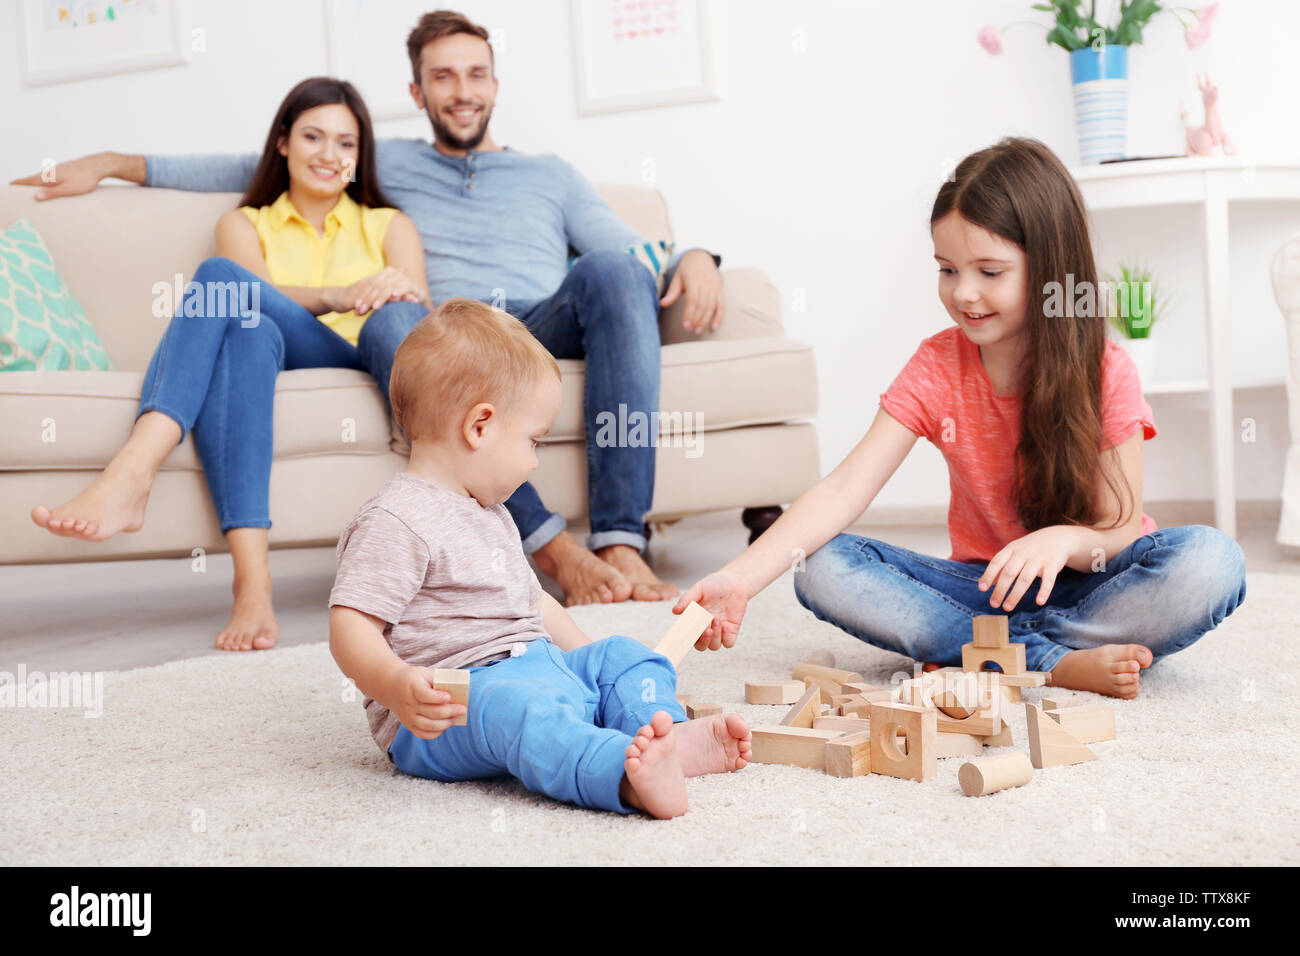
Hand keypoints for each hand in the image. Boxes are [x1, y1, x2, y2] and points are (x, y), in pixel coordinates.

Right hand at [9, 152, 125, 200]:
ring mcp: (59, 169)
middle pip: (34, 178)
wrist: (99, 165)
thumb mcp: (69, 189)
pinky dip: (45, 179)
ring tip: (29, 187)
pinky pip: (52, 175)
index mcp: (50, 176)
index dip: (19, 184)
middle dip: (24, 183)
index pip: (30, 181)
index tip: (10, 185)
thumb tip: (36, 197)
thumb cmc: (86, 179)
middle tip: (15, 187)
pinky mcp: (67, 169)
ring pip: (43, 176)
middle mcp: (52, 171)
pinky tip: (49, 182)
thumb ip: (53, 193)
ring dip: (34, 181)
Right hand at [331, 267, 422, 315]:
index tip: (417, 294)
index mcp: (374, 282)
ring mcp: (362, 288)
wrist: (334, 298)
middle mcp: (369, 283)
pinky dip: (379, 302)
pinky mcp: (355, 295)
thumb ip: (380, 294)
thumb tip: (393, 295)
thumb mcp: (368, 294)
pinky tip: (387, 307)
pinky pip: (368, 298)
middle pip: (389, 286)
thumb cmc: (353, 298)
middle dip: (403, 292)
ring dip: (394, 297)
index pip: (391, 283)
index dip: (404, 288)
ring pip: (381, 291)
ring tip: (406, 303)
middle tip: (417, 298)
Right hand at [384, 665, 465, 739]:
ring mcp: (408, 716)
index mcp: (412, 687)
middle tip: (463, 709)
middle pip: (431, 712)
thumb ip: (439, 680)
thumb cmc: (414, 678)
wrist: (391, 686)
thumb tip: (459, 690)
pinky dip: (435, 733)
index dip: (438, 697)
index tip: (449, 696)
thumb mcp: (424, 673)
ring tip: (455, 718)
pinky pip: (422, 734)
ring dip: (445, 724)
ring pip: (428, 726)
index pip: (425, 695)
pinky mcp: (408, 725)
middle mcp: (409, 704)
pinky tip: (444, 726)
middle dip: (450, 712)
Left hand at [659, 249, 723, 334]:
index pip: (693, 299)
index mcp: (694, 278)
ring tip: (698, 331)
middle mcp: (706, 282)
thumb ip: (672, 292)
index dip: (690, 313)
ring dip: (706, 320)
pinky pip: (721, 304)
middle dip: (697, 319)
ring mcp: (715, 285)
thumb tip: (662, 304)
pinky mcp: (720, 289)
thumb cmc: (687, 269)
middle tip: (691, 330)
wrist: (701, 256)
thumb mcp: (677, 277)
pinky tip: (714, 327)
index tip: (685, 325)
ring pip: (712, 306)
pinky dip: (719, 317)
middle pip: (703, 304)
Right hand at [673, 569, 751, 651]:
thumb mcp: (699, 589)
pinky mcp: (732, 630)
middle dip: (702, 640)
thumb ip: (687, 600)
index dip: (687, 638)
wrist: (734, 581)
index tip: (689, 631)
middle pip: (700, 646)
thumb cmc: (715, 584)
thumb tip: (675, 611)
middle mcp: (706, 628)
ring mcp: (719, 630)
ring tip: (716, 620)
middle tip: (705, 628)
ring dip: (714, 638)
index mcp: (695, 620)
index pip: (688, 635)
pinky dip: (726, 638)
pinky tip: (725, 626)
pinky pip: (729, 643)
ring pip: (714, 646)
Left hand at [978, 526, 1081, 610]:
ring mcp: (1038, 558)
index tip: (981, 588)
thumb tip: (982, 584)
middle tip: (993, 604)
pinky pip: (1049, 579)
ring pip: (1025, 578)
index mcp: (1011, 549)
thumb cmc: (1029, 549)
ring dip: (1016, 594)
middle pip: (1009, 573)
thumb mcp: (1013, 553)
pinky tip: (1039, 602)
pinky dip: (1044, 591)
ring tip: (1007, 607)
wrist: (1057, 538)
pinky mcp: (1053, 565)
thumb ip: (999, 568)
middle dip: (1000, 589)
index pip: (997, 562)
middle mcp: (1023, 553)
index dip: (988, 575)